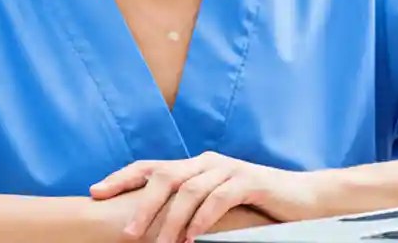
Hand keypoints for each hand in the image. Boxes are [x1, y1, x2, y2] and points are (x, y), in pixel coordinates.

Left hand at [89, 151, 318, 242]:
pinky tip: (192, 238)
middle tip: (127, 234)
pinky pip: (219, 198)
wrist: (303, 198)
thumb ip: (188, 208)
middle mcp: (207, 162)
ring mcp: (228, 169)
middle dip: (142, 204)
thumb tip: (152, 228)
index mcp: (194, 166)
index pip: (150, 167)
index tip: (94, 193)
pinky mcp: (249, 181)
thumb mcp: (215, 204)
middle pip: (164, 176)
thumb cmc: (255, 206)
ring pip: (189, 190)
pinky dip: (203, 219)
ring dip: (171, 220)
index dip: (121, 177)